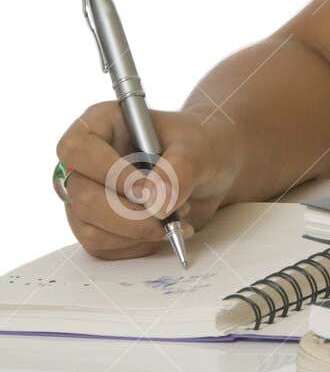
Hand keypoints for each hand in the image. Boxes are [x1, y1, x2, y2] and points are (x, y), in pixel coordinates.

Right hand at [55, 101, 240, 259]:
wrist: (210, 170)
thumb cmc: (200, 146)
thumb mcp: (198, 148)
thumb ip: (179, 169)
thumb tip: (153, 203)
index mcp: (102, 124)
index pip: (77, 148)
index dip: (107, 171)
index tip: (144, 187)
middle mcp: (86, 160)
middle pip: (82, 196)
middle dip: (129, 214)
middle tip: (170, 213)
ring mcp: (86, 194)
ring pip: (89, 228)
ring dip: (137, 232)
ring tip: (175, 215)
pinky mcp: (94, 224)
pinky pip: (102, 247)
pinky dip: (137, 244)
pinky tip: (164, 229)